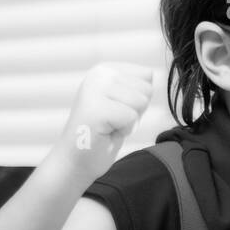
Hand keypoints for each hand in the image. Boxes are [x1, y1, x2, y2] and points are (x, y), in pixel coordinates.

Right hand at [48, 62, 154, 183]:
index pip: (148, 75)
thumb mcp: (124, 102)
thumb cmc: (104, 133)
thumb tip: (153, 73)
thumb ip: (138, 86)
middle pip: (147, 89)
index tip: (118, 110)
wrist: (77, 160)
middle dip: (136, 111)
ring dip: (130, 121)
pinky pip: (131, 117)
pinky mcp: (97, 108)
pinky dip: (124, 130)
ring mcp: (95, 89)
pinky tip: (105, 132)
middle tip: (113, 121)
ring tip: (109, 126)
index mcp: (105, 69)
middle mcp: (99, 74)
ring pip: (141, 102)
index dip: (140, 99)